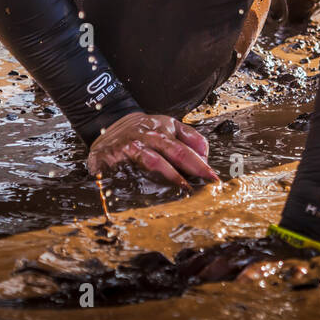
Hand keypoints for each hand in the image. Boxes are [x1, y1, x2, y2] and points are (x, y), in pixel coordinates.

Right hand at [86, 112, 219, 188]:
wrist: (107, 122)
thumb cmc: (142, 131)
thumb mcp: (166, 126)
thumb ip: (189, 138)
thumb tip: (206, 157)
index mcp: (163, 128)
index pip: (187, 145)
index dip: (201, 162)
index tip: (212, 177)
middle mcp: (148, 135)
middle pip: (174, 151)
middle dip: (193, 168)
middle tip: (204, 184)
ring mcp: (130, 145)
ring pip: (153, 161)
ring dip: (170, 176)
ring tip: (182, 188)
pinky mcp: (113, 156)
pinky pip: (127, 172)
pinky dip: (137, 184)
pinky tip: (147, 197)